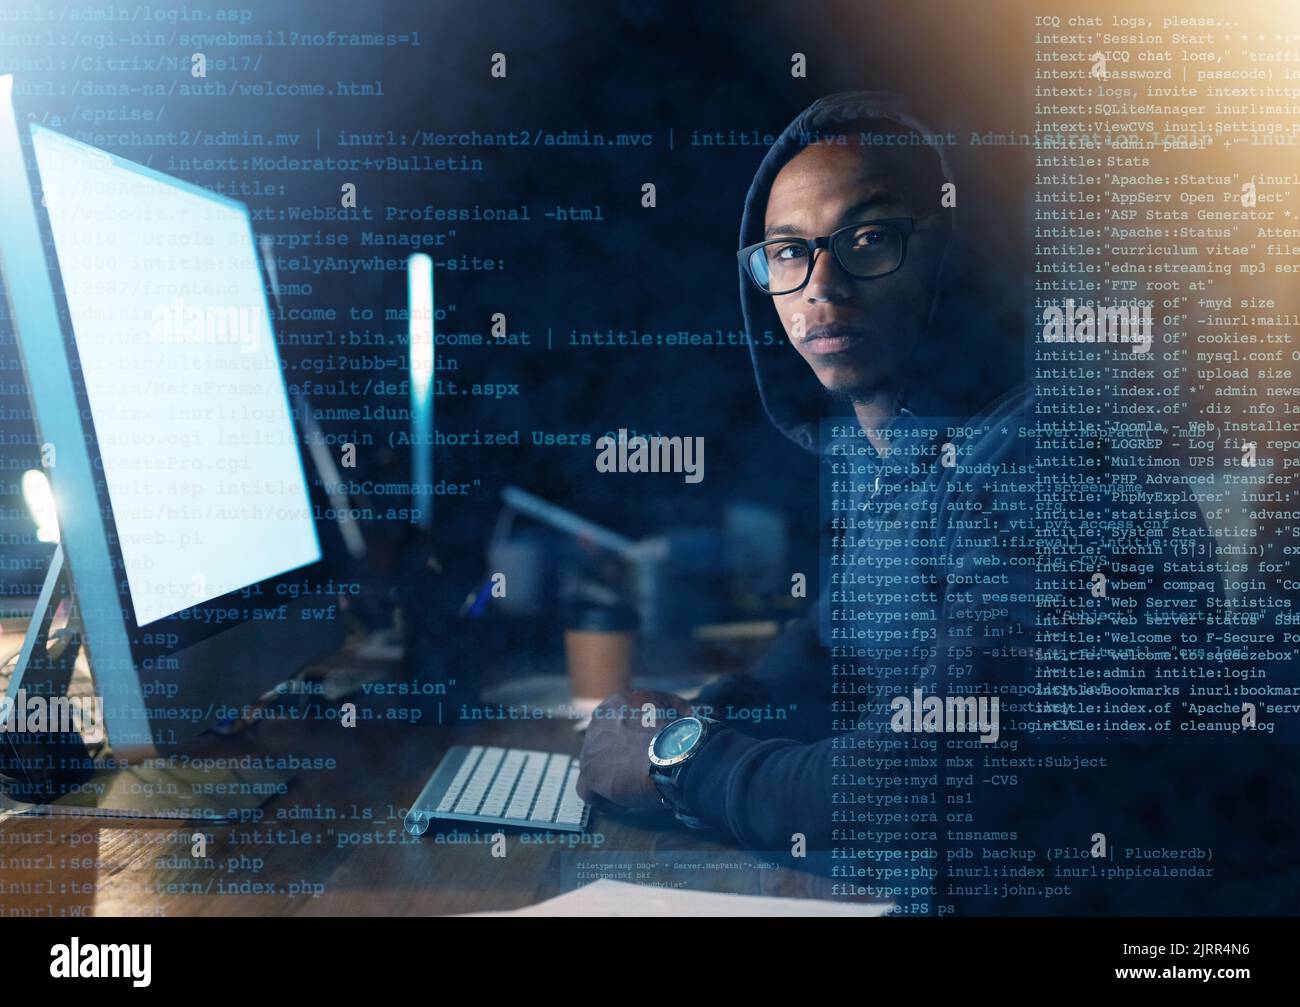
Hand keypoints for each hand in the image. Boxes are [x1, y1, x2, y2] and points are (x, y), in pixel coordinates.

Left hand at [576, 689, 689, 811]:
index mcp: (619, 703)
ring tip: (632, 789)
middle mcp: (599, 720)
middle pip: (603, 743)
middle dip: (619, 756)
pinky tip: (624, 804)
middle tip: (638, 771)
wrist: (676, 752)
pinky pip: (588, 790)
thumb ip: (676, 712)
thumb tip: (692, 714)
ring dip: (611, 777)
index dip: (631, 739)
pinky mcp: (590, 773)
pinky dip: (604, 799)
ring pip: (595, 765)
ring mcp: (591, 746)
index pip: (618, 722)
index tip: (644, 751)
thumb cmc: (682, 732)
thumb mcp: (684, 711)